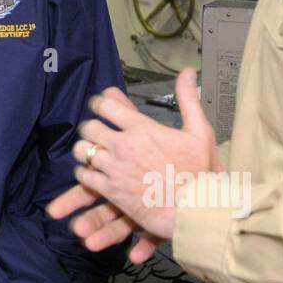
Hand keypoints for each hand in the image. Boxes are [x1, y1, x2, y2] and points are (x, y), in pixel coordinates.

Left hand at [47, 68, 219, 262]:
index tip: (101, 106)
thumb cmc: (200, 172)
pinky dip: (85, 173)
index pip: (106, 106)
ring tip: (92, 152)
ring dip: (85, 150)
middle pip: (88, 127)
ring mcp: (114, 168)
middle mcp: (123, 145)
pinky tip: (93, 174)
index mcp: (142, 128)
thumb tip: (187, 72)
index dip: (100, 103)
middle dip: (90, 127)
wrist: (195, 210)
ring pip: (82, 151)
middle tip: (96, 131)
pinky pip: (84, 176)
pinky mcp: (111, 191)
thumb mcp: (200, 131)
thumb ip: (189, 100)